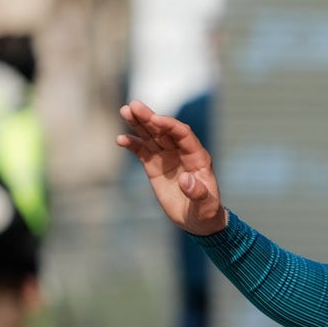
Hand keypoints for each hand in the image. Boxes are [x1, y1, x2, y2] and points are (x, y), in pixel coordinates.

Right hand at [116, 100, 226, 234]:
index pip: (183, 134)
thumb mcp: (206, 206)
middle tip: (134, 105)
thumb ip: (198, 193)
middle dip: (150, 118)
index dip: (170, 125)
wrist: (198, 221)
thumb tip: (186, 179)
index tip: (155, 118)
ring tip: (125, 111)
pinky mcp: (155, 166)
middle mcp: (182, 152)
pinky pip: (142, 151)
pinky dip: (132, 144)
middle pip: (164, 130)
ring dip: (139, 124)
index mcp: (198, 157)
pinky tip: (121, 139)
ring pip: (152, 136)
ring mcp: (167, 157)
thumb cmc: (206, 212)